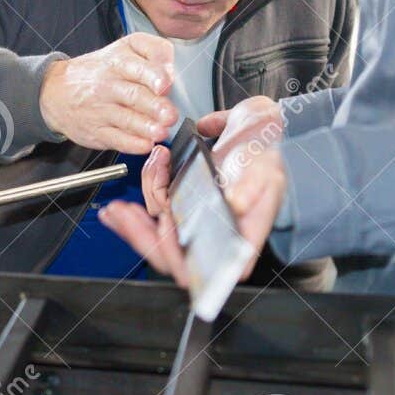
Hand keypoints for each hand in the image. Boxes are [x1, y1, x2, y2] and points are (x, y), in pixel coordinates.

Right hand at [39, 33, 176, 154]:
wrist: (54, 91)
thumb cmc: (97, 70)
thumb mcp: (124, 47)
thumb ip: (153, 50)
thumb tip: (172, 69)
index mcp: (118, 62)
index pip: (136, 66)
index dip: (153, 75)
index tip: (165, 85)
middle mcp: (108, 86)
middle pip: (134, 95)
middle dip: (154, 106)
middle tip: (169, 115)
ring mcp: (100, 111)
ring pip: (126, 120)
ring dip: (145, 127)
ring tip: (161, 132)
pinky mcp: (97, 132)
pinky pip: (116, 139)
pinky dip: (132, 144)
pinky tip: (145, 145)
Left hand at [101, 142, 289, 285]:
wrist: (259, 125)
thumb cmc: (268, 153)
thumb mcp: (268, 168)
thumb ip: (254, 187)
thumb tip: (238, 205)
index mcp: (237, 238)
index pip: (200, 269)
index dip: (177, 255)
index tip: (166, 225)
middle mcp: (213, 233)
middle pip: (168, 253)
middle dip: (140, 232)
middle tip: (125, 212)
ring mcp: (196, 217)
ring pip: (156, 225)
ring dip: (149, 192)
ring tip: (157, 164)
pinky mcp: (183, 199)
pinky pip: (155, 203)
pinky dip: (148, 184)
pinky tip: (151, 166)